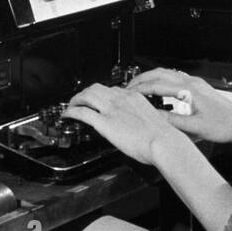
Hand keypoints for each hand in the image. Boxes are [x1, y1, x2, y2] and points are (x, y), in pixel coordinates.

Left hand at [61, 83, 180, 166]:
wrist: (164, 142)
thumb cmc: (163, 137)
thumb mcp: (151, 119)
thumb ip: (139, 117)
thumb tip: (135, 124)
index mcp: (133, 97)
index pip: (112, 89)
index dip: (101, 93)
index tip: (98, 99)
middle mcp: (121, 99)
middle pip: (96, 87)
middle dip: (85, 92)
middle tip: (80, 99)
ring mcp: (112, 109)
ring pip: (87, 95)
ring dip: (76, 99)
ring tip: (71, 105)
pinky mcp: (105, 122)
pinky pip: (83, 112)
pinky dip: (72, 111)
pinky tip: (68, 115)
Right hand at [126, 69, 231, 146]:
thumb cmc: (224, 125)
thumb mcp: (195, 128)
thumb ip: (172, 122)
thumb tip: (154, 118)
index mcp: (188, 89)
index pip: (157, 84)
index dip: (140, 88)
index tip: (127, 93)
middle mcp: (191, 82)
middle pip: (160, 73)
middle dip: (142, 79)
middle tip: (128, 87)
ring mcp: (195, 83)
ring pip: (167, 73)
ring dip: (151, 78)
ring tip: (139, 87)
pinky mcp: (199, 87)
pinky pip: (175, 78)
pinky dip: (161, 80)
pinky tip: (159, 89)